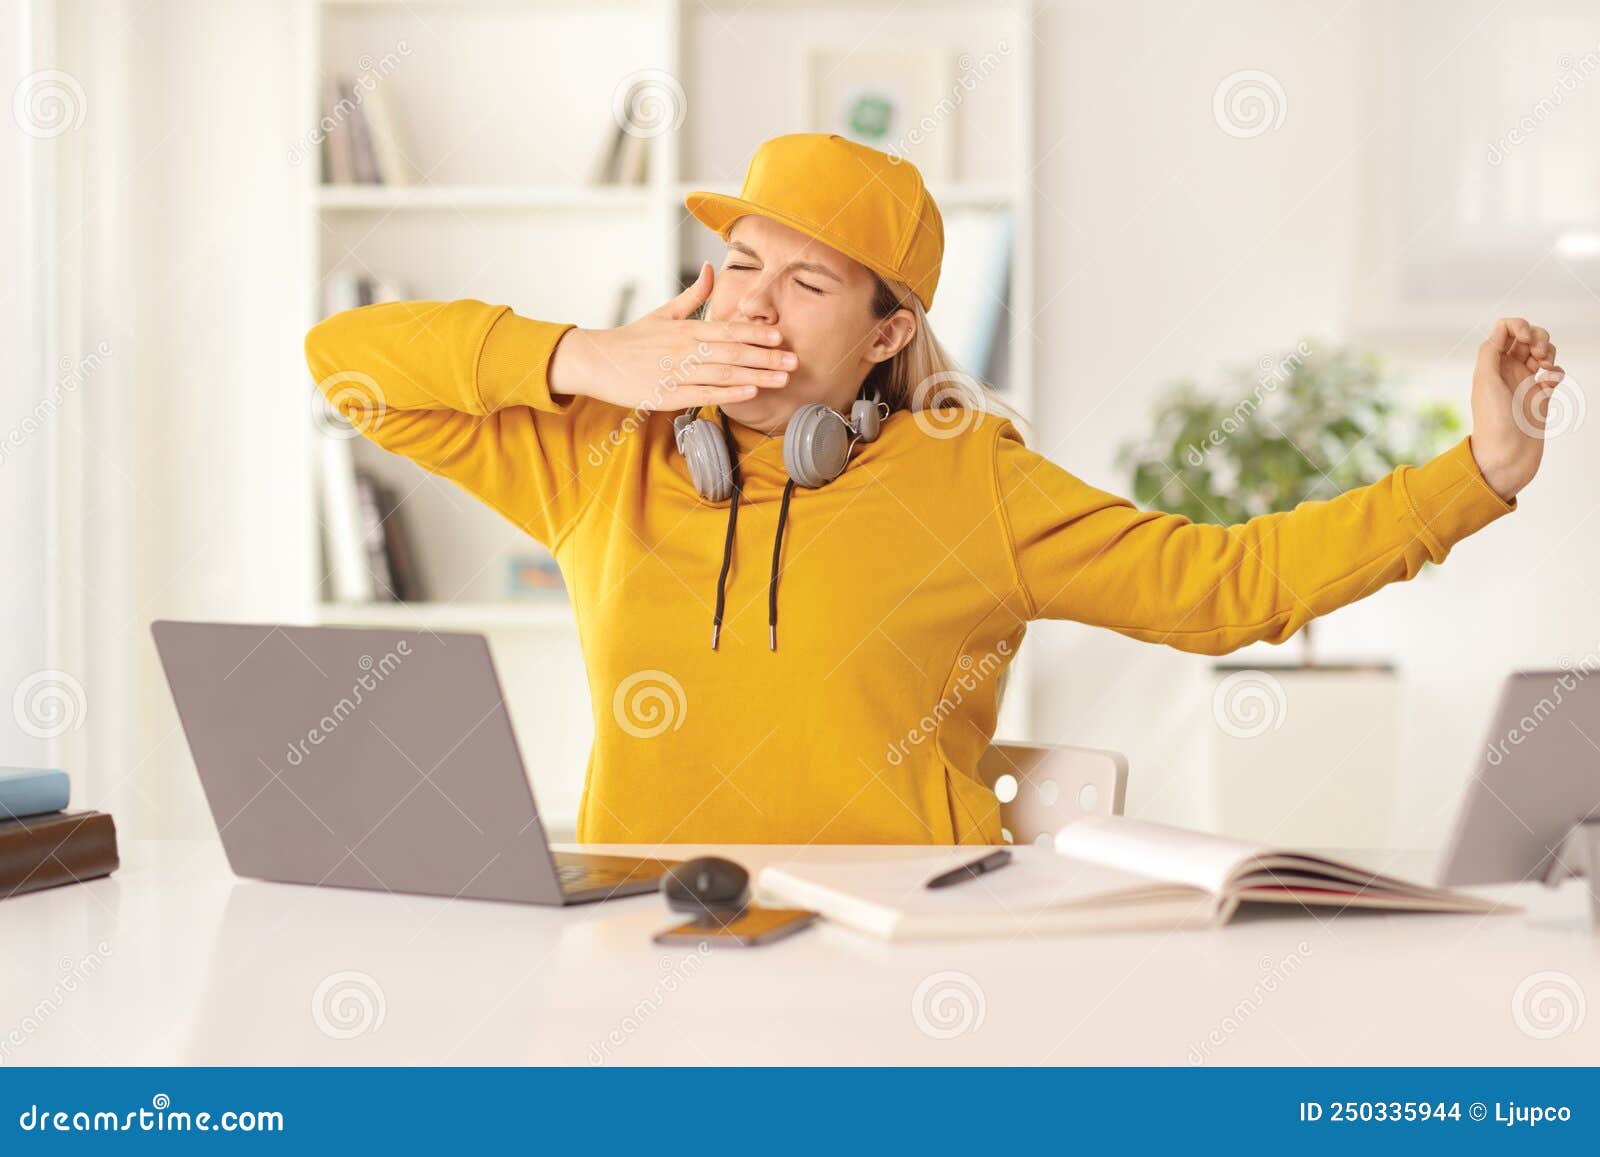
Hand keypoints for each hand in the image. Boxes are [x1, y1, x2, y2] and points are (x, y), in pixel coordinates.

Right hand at [546, 263, 795, 410]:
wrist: (598, 361)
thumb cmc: (633, 339)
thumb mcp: (664, 313)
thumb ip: (693, 295)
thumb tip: (711, 268)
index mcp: (687, 329)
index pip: (729, 329)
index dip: (756, 333)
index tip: (781, 335)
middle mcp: (686, 349)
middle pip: (734, 352)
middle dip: (767, 356)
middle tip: (794, 360)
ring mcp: (678, 373)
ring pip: (724, 374)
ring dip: (757, 375)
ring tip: (783, 378)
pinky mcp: (670, 395)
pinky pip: (705, 393)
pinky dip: (730, 393)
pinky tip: (751, 392)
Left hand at [1468, 316, 1565, 501]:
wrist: (1507, 456)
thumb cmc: (1493, 421)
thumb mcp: (1485, 381)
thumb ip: (1490, 351)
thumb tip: (1501, 327)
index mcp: (1491, 363)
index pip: (1505, 328)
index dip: (1519, 326)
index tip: (1524, 341)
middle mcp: (1507, 370)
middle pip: (1528, 335)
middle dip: (1538, 337)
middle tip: (1537, 356)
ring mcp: (1526, 382)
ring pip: (1543, 351)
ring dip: (1549, 352)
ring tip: (1544, 369)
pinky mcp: (1542, 396)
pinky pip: (1555, 373)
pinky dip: (1557, 372)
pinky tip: (1551, 383)